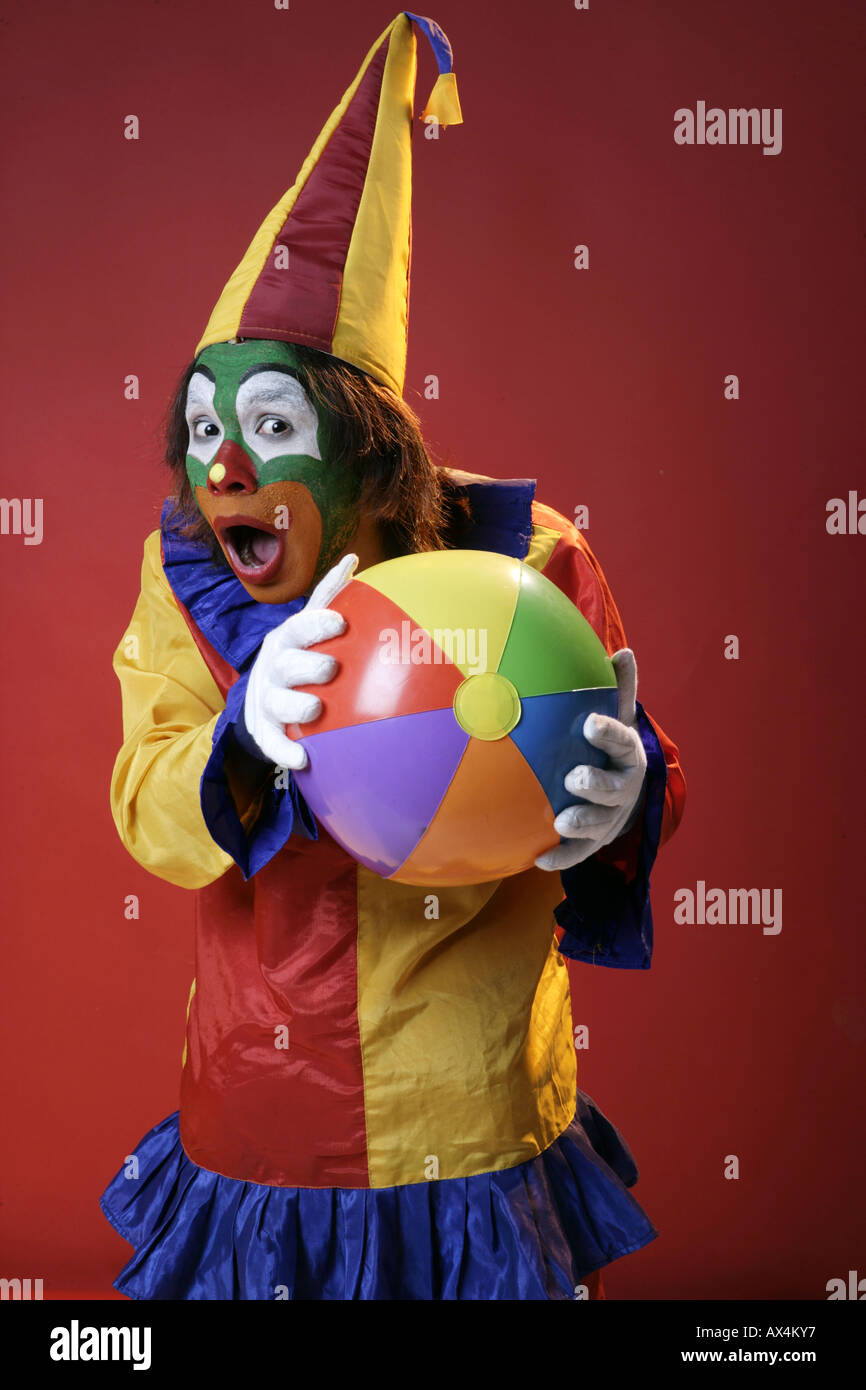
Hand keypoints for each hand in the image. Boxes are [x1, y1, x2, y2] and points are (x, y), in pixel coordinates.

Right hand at [241, 553, 357, 769]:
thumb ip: (329, 595)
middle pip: (287, 664)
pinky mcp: (265, 731)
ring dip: (297, 704)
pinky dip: (285, 751)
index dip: (317, 625)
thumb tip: (354, 558)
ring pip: (279, 702)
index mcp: (287, 640)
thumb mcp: (307, 626)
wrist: (261, 696)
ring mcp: (268, 700)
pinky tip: (303, 759)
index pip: (299, 627)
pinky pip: (273, 743)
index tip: (341, 624)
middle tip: (332, 667)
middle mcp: (274, 668)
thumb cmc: (298, 655)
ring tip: (317, 707)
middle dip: (309, 664)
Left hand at [534, 648, 646, 870]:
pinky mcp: (594, 841)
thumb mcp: (616, 715)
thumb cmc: (609, 746)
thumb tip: (623, 652)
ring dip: (581, 823)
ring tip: (560, 821)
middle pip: (615, 791)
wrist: (623, 792)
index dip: (608, 734)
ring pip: (599, 824)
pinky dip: (562, 858)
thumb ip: (618, 688)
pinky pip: (579, 853)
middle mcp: (623, 789)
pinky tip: (538, 859)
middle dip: (597, 785)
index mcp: (628, 755)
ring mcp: (610, 817)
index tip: (590, 722)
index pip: (622, 743)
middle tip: (574, 778)